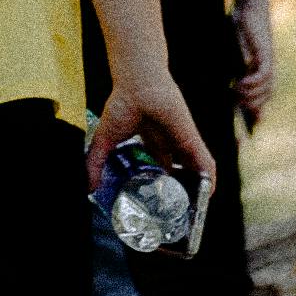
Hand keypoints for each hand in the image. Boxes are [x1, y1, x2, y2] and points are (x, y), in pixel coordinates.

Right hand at [88, 65, 215, 207]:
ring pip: (194, 171)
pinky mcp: (191, 141)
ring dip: (196, 189)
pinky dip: (208, 180)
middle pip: (179, 172)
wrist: (137, 85)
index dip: (161, 185)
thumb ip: (95, 164)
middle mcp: (169, 145)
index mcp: (151, 143)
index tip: (158, 202)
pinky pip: (204, 164)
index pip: (160, 168)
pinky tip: (207, 195)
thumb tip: (87, 187)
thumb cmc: (122, 104)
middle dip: (179, 190)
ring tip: (193, 209)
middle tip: (176, 210)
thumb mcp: (104, 141)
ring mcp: (181, 143)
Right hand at [229, 0, 274, 121]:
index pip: (258, 99)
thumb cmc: (239, 26)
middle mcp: (266, 71)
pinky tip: (240, 85)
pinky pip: (263, 75)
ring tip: (234, 96)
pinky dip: (253, 83)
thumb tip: (221, 84)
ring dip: (250, 96)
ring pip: (265, 89)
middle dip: (253, 113)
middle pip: (263, 99)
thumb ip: (231, 68)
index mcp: (257, 72)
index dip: (253, 117)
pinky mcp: (265, 54)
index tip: (247, 135)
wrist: (250, 5)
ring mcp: (267, 63)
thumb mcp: (232, 51)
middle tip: (240, 123)